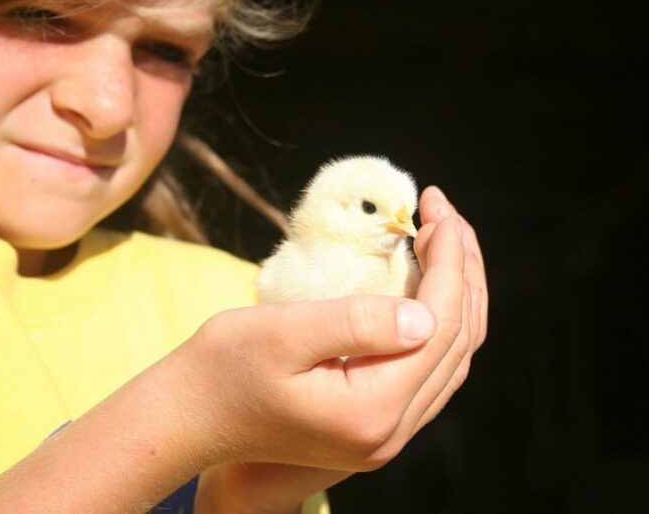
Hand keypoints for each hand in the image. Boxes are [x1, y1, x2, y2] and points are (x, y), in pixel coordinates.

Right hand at [188, 186, 486, 508]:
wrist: (186, 419)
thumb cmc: (221, 370)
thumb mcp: (282, 334)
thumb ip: (357, 323)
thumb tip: (426, 313)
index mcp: (371, 411)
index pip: (438, 327)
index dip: (450, 265)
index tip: (440, 213)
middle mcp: (389, 433)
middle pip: (456, 343)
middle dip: (461, 272)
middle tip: (446, 216)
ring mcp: (386, 436)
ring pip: (450, 358)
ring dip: (457, 297)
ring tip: (447, 243)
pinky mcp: (376, 427)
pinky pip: (430, 371)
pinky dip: (439, 323)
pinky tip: (428, 287)